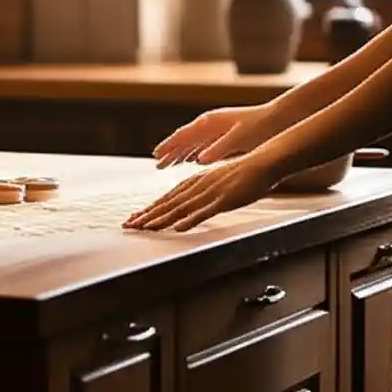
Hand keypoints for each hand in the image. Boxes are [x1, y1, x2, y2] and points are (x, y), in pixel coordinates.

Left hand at [124, 153, 284, 231]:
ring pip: (180, 208)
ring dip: (160, 219)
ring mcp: (210, 193)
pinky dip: (189, 220)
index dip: (149, 209)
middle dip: (146, 215)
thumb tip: (189, 203)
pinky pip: (204, 212)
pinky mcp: (224, 200)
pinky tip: (177, 227)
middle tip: (129, 225)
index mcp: (194, 182)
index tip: (134, 218)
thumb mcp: (216, 182)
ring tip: (144, 228)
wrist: (263, 163)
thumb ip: (202, 192)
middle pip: (167, 203)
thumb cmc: (243, 174)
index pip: (167, 198)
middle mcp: (197, 186)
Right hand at [152, 104, 280, 168]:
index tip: (156, 157)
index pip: (181, 136)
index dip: (168, 147)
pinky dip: (194, 153)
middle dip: (170, 152)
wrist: (280, 116)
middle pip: (184, 139)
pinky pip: (203, 144)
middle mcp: (208, 123)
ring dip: (181, 153)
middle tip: (158, 164)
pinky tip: (193, 161)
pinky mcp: (225, 134)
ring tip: (170, 164)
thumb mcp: (238, 138)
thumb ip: (217, 149)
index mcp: (208, 122)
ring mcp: (216, 128)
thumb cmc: (260, 126)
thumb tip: (197, 161)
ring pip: (193, 142)